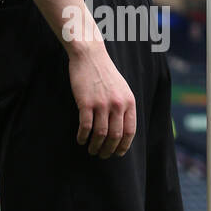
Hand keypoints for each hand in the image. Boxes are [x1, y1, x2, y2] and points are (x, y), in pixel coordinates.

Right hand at [68, 43, 136, 157]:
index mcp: (129, 102)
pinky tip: (80, 140)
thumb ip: (124, 107)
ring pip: (101, 134)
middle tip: (102, 155)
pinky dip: (83, 136)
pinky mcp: (86, 102)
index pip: (130, 131)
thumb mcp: (122, 88)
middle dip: (109, 150)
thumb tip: (122, 129)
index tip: (118, 153)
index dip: (124, 146)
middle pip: (115, 136)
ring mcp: (102, 104)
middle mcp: (117, 104)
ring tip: (91, 150)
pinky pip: (86, 126)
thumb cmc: (105, 73)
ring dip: (95, 146)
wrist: (90, 56)